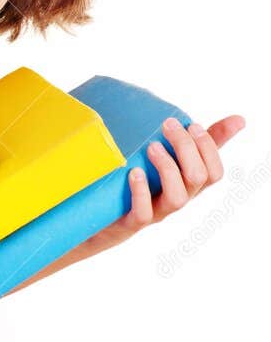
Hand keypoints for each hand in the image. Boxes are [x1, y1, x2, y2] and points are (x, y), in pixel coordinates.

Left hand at [85, 114, 245, 254]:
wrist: (102, 220)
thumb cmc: (141, 184)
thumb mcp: (168, 159)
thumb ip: (195, 141)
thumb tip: (239, 120)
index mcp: (187, 185)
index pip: (214, 171)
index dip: (210, 148)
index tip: (192, 124)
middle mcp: (176, 198)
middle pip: (198, 178)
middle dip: (188, 149)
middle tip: (168, 125)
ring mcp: (156, 211)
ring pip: (178, 198)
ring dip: (168, 168)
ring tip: (152, 147)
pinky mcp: (132, 221)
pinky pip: (144, 213)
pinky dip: (141, 192)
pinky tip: (134, 172)